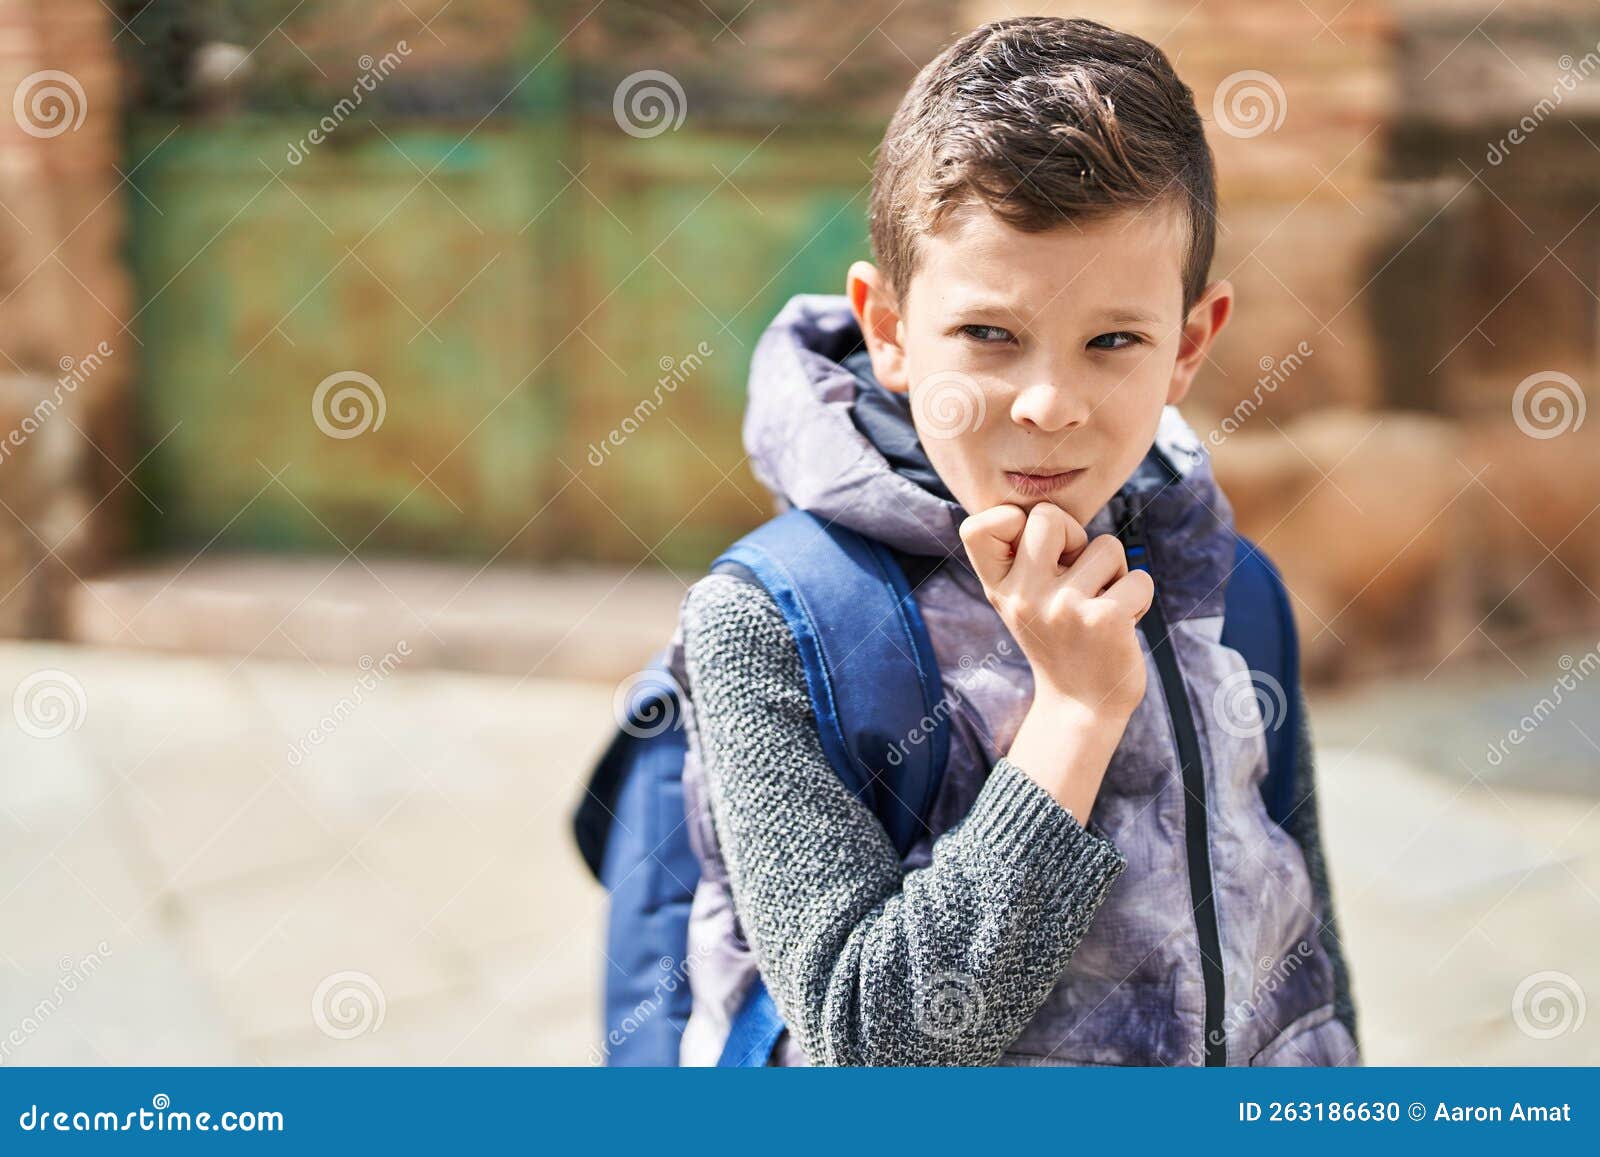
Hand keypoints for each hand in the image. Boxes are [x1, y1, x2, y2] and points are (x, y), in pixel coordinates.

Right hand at [960, 502, 1153, 719]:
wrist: (1081, 706)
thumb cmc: (1057, 639)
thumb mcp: (1021, 599)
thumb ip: (1021, 555)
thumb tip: (1047, 504)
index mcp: (999, 589)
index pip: (978, 526)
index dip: (1012, 521)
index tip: (1034, 551)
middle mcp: (1024, 597)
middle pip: (1049, 516)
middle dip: (1076, 537)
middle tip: (1077, 575)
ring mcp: (1063, 608)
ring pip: (1106, 546)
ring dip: (1113, 573)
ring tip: (1099, 607)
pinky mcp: (1105, 620)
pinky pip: (1138, 578)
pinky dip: (1138, 597)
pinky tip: (1120, 625)